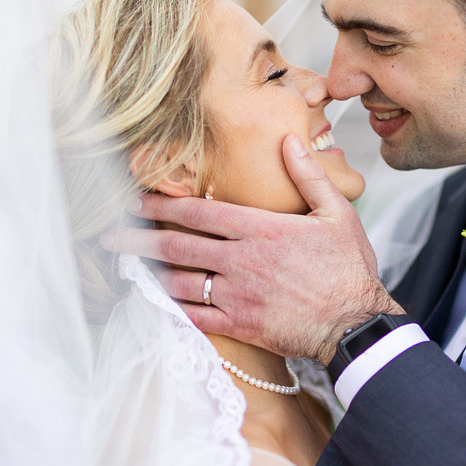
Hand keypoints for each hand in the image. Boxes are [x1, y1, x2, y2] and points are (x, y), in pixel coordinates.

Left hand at [104, 134, 401, 361]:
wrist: (356, 325)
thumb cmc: (349, 269)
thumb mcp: (337, 213)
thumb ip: (307, 176)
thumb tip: (287, 140)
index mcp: (261, 229)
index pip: (198, 213)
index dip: (161, 204)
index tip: (136, 199)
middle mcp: (241, 261)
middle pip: (177, 246)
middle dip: (138, 238)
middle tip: (109, 234)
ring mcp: (238, 295)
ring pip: (179, 281)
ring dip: (147, 272)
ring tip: (124, 265)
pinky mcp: (241, 325)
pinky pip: (195, 317)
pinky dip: (170, 308)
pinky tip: (153, 301)